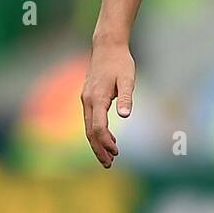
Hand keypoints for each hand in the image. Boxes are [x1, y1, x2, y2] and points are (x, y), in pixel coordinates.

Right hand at [80, 40, 134, 166]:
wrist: (107, 47)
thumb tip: (125, 115)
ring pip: (88, 127)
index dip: (106, 142)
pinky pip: (91, 120)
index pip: (98, 127)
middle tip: (109, 165)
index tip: (116, 151)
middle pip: (90, 132)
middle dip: (99, 149)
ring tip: (109, 158)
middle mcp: (88, 101)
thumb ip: (126, 97)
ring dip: (97, 144)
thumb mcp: (127, 79)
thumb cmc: (120, 62)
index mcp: (97, 98)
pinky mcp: (88, 98)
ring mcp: (86, 100)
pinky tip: (109, 139)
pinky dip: (98, 133)